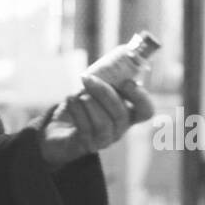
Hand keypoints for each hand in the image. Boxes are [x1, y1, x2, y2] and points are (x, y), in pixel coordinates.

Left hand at [40, 75, 155, 168]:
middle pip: (121, 115)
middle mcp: (119, 129)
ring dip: (88, 103)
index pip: (145, 111)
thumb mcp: (95, 88)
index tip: (126, 81)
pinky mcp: (87, 145)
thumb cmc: (81, 105)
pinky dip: (76, 110)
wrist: (60, 128)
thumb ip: (106, 78)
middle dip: (104, 93)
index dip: (140, 98)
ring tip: (76, 93)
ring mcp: (104, 140)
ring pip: (103, 123)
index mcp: (127, 113)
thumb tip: (115, 59)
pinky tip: (70, 100)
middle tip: (88, 79)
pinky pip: (85, 129)